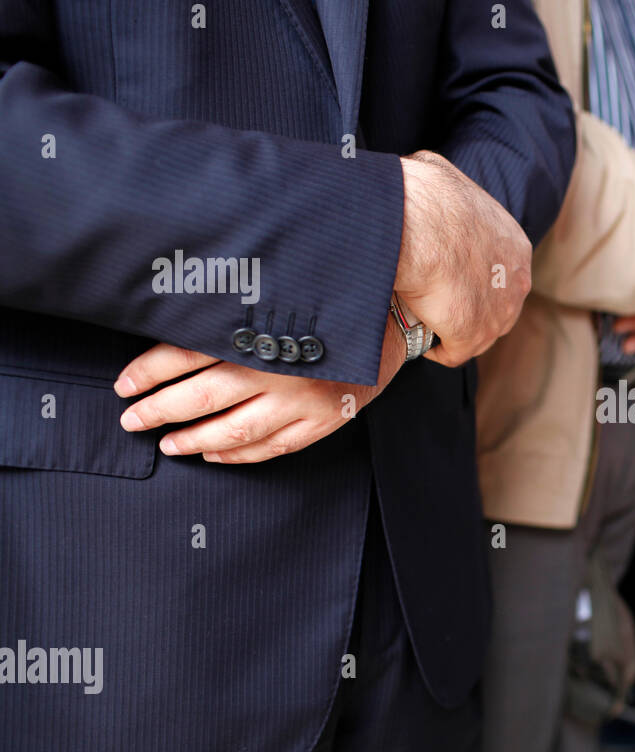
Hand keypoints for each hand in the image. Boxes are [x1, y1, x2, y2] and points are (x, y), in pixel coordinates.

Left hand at [114, 320, 406, 462]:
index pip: (186, 354)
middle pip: (201, 397)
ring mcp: (303, 400)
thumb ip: (232, 313)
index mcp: (260, 331)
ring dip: (193, 439)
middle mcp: (279, 368)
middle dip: (158, 410)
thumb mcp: (277, 296)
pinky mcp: (325, 420)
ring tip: (167, 443)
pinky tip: (213, 454)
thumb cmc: (327, 303)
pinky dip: (238, 455)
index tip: (124, 385)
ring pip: (234, 430)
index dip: (148, 372)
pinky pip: (273, 448)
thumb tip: (172, 325)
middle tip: (132, 419)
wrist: (393, 316)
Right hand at [394, 151, 532, 367]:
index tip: (448, 278)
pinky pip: (454, 351)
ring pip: (478, 333)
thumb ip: (450, 192)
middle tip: (438, 304)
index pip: (501, 274)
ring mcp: (499, 313)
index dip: (473, 279)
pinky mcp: (473, 335)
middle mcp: (517, 284)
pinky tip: (421, 339)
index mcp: (517, 248)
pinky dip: (437, 348)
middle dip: (469, 308)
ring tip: (427, 322)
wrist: (419, 226)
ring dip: (453, 329)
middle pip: (496, 307)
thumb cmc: (427, 197)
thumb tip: (431, 179)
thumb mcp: (446, 179)